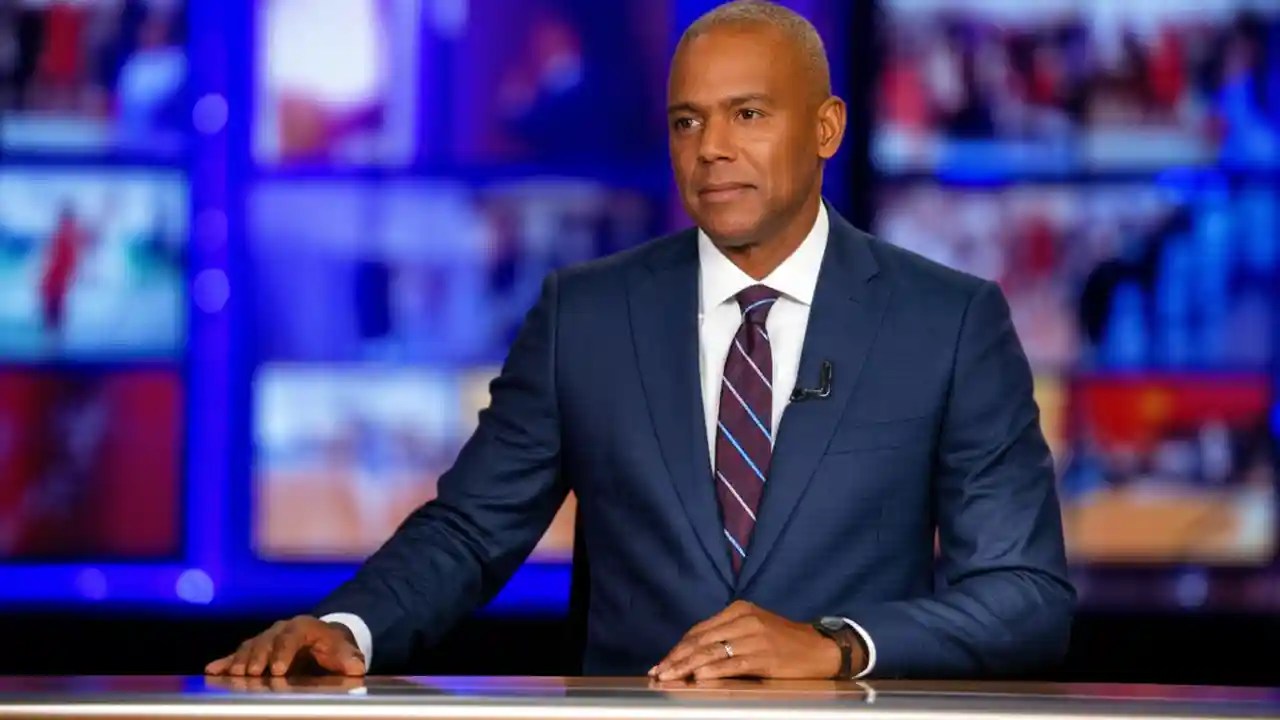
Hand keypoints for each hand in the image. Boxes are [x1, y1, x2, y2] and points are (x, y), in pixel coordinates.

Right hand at [204, 616, 365, 676]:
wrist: (321, 640)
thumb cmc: (331, 648)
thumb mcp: (344, 651)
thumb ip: (349, 658)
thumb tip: (356, 666)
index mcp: (303, 627)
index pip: (292, 637)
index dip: (284, 652)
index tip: (278, 669)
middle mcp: (280, 630)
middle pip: (266, 641)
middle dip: (258, 657)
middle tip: (250, 673)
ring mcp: (265, 639)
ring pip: (249, 647)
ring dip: (239, 661)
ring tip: (232, 675)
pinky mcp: (253, 650)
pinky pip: (236, 655)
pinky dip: (224, 663)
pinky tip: (212, 671)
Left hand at [649, 601, 848, 680]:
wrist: (820, 648)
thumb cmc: (784, 641)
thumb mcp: (754, 629)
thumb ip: (726, 636)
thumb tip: (693, 654)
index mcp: (738, 610)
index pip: (699, 630)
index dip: (678, 647)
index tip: (661, 661)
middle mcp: (744, 620)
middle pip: (701, 640)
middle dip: (677, 658)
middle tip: (658, 672)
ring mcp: (754, 638)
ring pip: (712, 652)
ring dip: (687, 667)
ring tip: (670, 677)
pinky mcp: (764, 656)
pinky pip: (732, 664)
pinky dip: (713, 671)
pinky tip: (698, 677)